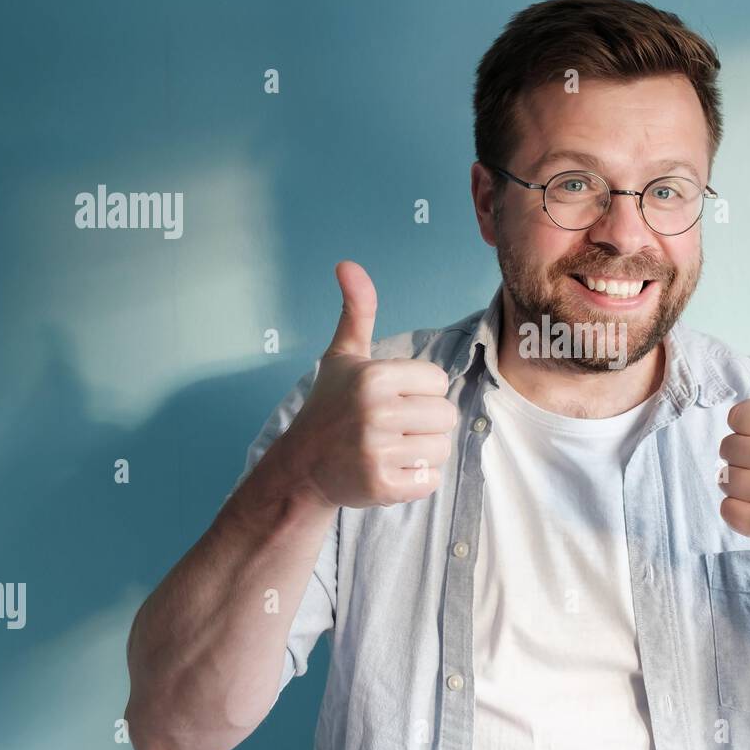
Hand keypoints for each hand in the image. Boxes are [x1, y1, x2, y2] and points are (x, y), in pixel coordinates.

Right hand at [278, 261, 457, 509]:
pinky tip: (389, 470)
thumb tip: (347, 264)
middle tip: (393, 426)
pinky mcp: (382, 486)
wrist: (302, 466)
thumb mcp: (343, 356)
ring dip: (422, 451)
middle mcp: (376, 412)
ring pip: (441, 447)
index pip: (438, 381)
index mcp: (374, 377)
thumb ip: (357, 311)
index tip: (392, 398)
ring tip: (391, 447)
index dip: (421, 391)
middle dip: (426, 422)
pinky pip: (431, 479)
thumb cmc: (330, 406)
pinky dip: (416, 479)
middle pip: (446, 415)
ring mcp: (377, 451)